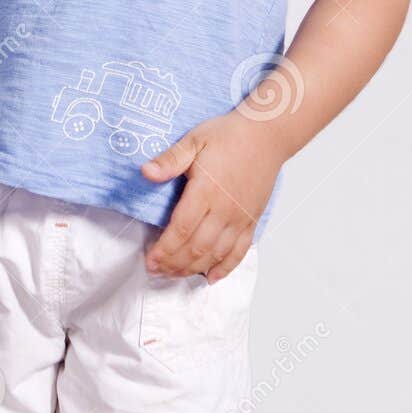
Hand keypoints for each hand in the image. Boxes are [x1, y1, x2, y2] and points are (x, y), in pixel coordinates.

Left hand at [141, 111, 284, 281]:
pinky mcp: (252, 221)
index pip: (182, 229)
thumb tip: (145, 172)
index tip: (150, 260)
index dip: (164, 249)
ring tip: (175, 275)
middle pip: (196, 248)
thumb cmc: (229, 135)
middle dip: (173, 264)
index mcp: (206, 190)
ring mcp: (240, 218)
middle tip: (156, 270)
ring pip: (215, 254)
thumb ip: (170, 159)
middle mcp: (224, 210)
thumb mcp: (194, 140)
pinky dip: (225, 268)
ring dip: (193, 269)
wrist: (266, 135)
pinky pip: (239, 252)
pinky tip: (211, 277)